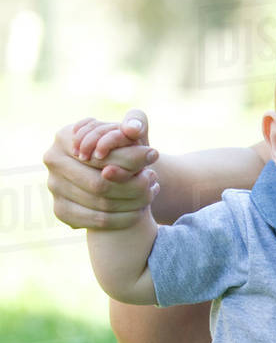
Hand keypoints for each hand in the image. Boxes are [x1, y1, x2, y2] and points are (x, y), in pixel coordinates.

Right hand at [44, 109, 159, 229]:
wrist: (109, 171)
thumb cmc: (120, 146)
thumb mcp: (129, 129)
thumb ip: (136, 122)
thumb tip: (133, 129)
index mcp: (64, 136)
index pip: (101, 154)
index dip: (130, 158)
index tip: (154, 156)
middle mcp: (53, 160)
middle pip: (99, 182)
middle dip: (132, 184)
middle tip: (153, 179)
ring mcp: (53, 187)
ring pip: (100, 203)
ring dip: (131, 201)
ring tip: (151, 191)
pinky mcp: (60, 211)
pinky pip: (97, 220)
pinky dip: (123, 218)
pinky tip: (140, 211)